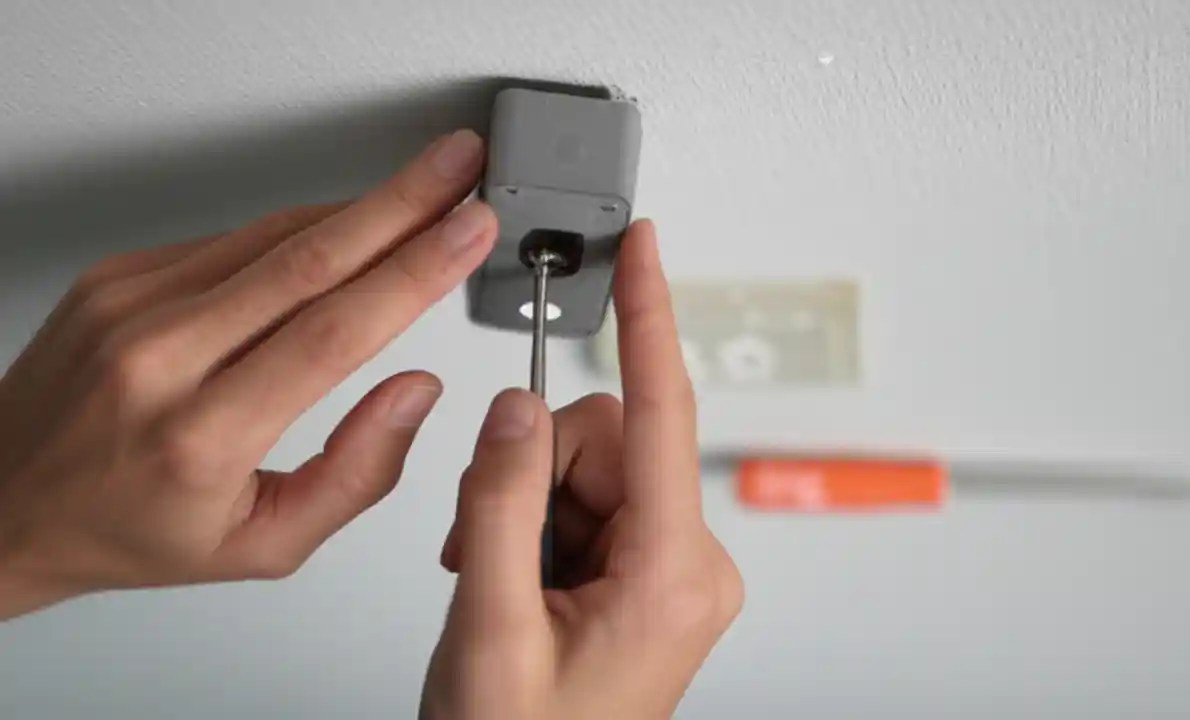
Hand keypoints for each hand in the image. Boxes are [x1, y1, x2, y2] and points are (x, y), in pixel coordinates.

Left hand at [0, 130, 496, 619]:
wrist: (4, 500)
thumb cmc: (131, 529)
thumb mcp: (262, 547)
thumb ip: (355, 475)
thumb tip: (416, 390)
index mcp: (200, 437)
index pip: (333, 334)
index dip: (414, 273)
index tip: (467, 232)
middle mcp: (158, 360)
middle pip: (307, 260)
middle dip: (402, 205)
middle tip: (458, 168)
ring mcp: (130, 307)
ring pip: (272, 236)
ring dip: (359, 205)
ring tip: (422, 184)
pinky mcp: (118, 276)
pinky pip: (232, 240)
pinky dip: (301, 229)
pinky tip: (346, 224)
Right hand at [422, 222, 743, 719]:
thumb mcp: (492, 626)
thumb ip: (500, 505)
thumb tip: (515, 406)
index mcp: (671, 572)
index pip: (662, 415)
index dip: (650, 317)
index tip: (648, 248)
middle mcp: (689, 561)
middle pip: (606, 438)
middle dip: (533, 473)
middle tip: (489, 546)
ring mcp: (669, 566)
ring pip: (588, 463)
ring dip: (529, 504)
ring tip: (503, 578)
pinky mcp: (647, 568)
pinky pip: (587, 496)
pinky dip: (539, 520)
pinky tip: (522, 576)